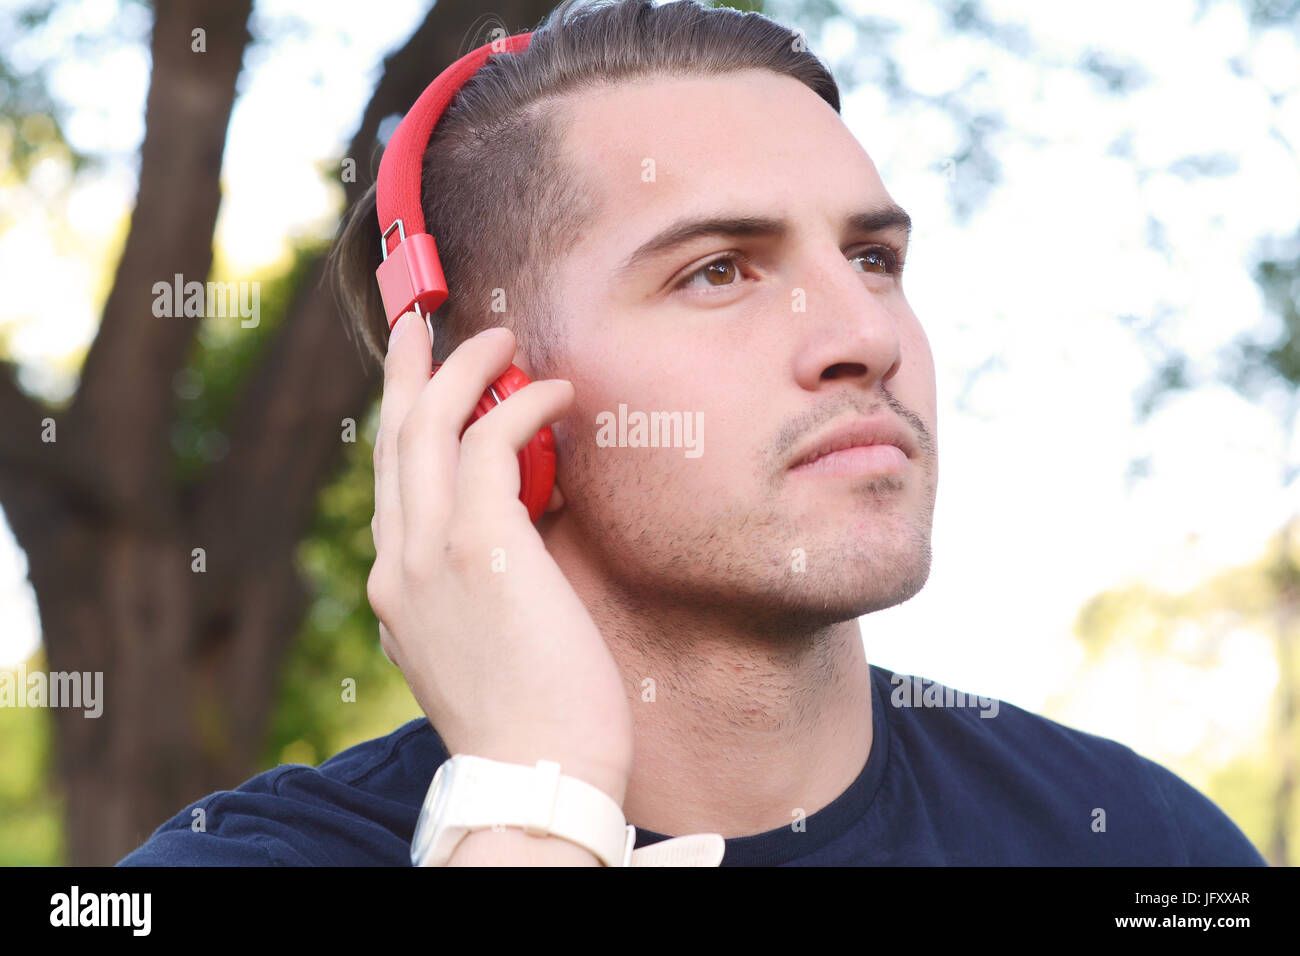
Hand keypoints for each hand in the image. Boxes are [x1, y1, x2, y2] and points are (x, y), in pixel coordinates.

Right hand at [367, 314, 632, 803]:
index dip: (405, 427)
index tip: (421, 389)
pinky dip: (521, 406)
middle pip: (393, 442)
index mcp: (395, 590)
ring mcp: (428, 554)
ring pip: (429, 428)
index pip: (392, 487)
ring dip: (465, 371)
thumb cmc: (532, 718)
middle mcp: (396, 564)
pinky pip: (491, 442)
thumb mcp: (484, 645)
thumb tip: (518, 532)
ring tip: (502, 339)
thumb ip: (478, 586)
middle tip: (425, 324)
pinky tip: (555, 392)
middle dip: (410, 373)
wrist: (536, 773)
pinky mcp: (479, 546)